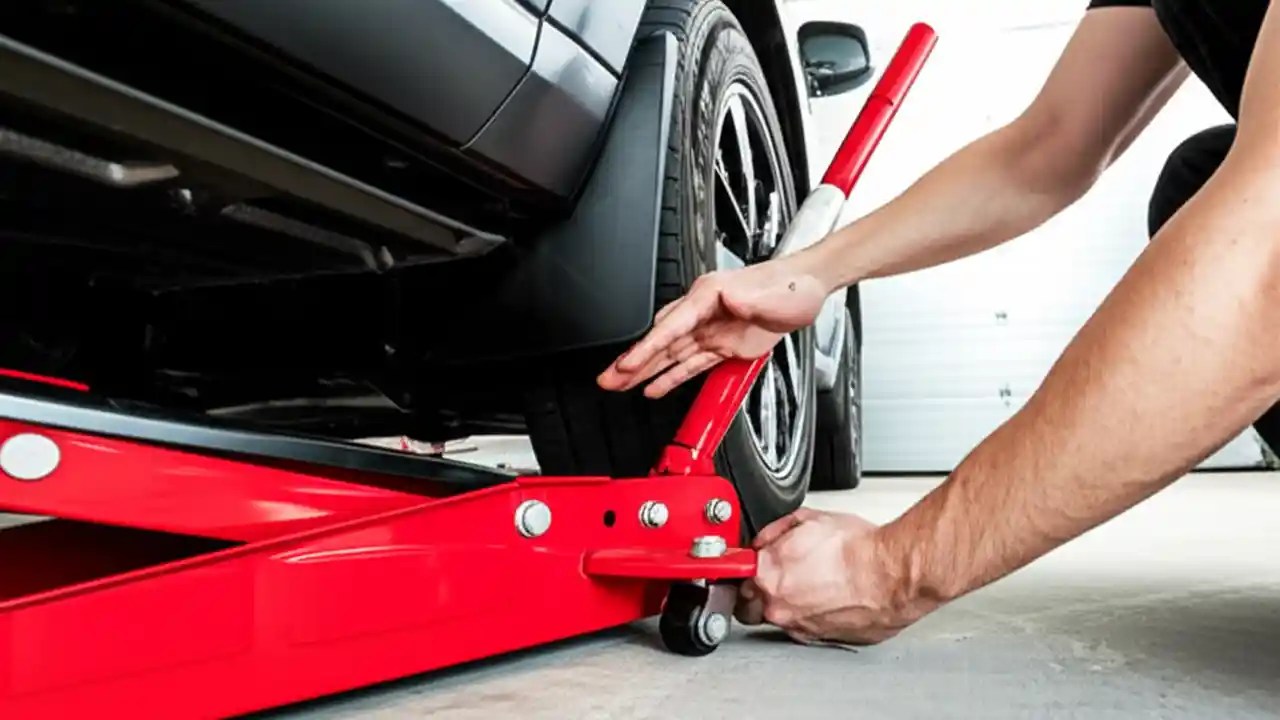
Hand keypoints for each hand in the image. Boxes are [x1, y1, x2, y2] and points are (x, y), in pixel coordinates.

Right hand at [597, 258, 829, 397]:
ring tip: (619, 385)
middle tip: (607, 379)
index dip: (647, 347)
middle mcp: (704, 312)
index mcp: (707, 295)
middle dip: (633, 362)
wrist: (808, 288)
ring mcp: (712, 330)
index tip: (628, 364)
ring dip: (645, 371)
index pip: (670, 327)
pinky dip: (672, 376)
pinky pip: (691, 364)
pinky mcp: (723, 345)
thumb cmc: (789, 284)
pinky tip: (655, 387)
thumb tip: (727, 299)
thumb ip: (745, 298)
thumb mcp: (768, 291)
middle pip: (661, 341)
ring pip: (671, 355)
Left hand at [734, 508, 932, 645]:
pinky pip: (803, 628)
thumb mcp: (808, 519)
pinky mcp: (819, 639)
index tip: (746, 565)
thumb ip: (774, 531)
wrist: (893, 575)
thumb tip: (763, 540)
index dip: (741, 567)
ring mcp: (798, 626)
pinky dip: (809, 615)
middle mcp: (778, 605)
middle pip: (747, 605)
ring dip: (784, 604)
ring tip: (808, 584)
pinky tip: (826, 598)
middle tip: (773, 576)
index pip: (733, 575)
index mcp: (768, 574)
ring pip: (775, 618)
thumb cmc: (858, 548)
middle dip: (755, 591)